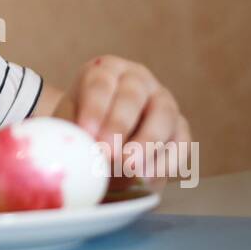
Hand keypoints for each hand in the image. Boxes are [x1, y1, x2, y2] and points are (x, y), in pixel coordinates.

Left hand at [67, 55, 189, 191]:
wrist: (102, 138)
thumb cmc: (81, 125)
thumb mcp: (69, 123)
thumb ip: (71, 135)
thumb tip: (72, 154)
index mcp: (105, 70)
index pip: (100, 84)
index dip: (95, 109)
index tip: (87, 134)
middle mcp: (138, 79)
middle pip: (133, 96)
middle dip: (120, 125)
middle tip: (108, 153)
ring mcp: (163, 101)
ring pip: (164, 115)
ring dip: (147, 143)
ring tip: (130, 168)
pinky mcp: (179, 127)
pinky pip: (181, 142)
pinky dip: (167, 161)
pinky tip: (149, 179)